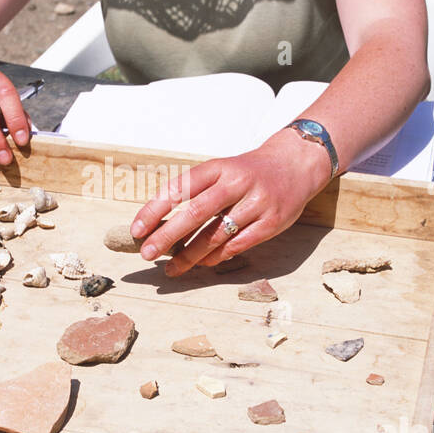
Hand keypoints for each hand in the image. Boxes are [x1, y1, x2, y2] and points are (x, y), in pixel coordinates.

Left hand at [129, 131, 331, 275]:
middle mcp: (237, 182)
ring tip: (171, 268)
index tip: (137, 229)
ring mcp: (257, 203)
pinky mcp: (272, 222)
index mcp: (219, 167)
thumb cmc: (248, 172)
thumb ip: (196, 193)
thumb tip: (160, 225)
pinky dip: (216, 257)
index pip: (180, 187)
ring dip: (189, 255)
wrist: (296, 164)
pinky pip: (237, 245)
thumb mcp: (222, 171)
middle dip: (167, 236)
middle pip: (196, 213)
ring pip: (216, 235)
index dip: (155, 209)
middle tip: (147, 253)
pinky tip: (201, 263)